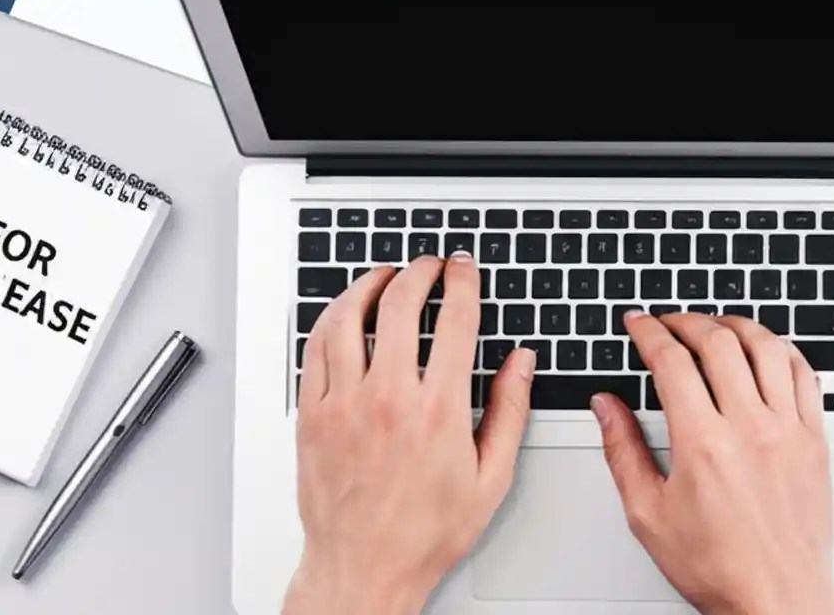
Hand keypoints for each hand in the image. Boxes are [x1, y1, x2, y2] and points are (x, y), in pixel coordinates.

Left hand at [284, 255, 535, 614]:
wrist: (363, 569)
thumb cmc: (425, 533)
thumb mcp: (491, 477)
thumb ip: (510, 411)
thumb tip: (521, 363)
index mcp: (438, 410)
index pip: (454, 320)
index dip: (463, 282)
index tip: (464, 268)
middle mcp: (388, 399)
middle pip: (401, 306)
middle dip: (420, 272)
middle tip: (429, 265)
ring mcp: (343, 405)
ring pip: (349, 318)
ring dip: (370, 284)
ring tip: (385, 275)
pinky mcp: (312, 416)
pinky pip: (315, 349)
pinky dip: (332, 318)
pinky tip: (345, 312)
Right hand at [591, 312, 833, 614]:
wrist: (777, 598)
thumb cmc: (717, 566)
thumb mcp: (648, 513)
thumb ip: (622, 451)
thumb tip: (606, 407)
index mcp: (702, 443)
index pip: (672, 362)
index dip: (649, 333)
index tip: (639, 325)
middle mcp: (749, 428)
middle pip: (718, 342)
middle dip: (687, 321)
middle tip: (669, 322)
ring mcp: (788, 430)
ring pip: (767, 348)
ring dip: (736, 325)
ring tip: (716, 325)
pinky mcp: (815, 440)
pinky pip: (804, 375)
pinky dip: (783, 351)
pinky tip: (768, 350)